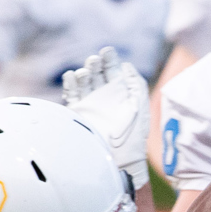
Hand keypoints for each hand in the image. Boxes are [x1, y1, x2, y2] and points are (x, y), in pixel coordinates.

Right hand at [62, 46, 149, 188]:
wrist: (118, 159)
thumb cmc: (133, 136)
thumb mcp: (139, 107)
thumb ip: (135, 84)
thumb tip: (127, 65)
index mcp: (121, 95)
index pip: (113, 72)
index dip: (110, 60)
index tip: (107, 51)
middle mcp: (105, 98)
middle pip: (97, 74)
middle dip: (95, 64)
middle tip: (95, 60)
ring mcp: (91, 105)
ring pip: (84, 82)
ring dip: (83, 73)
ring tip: (85, 71)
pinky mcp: (78, 113)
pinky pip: (72, 95)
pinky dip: (70, 84)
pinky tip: (72, 76)